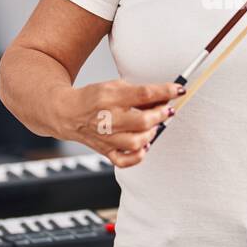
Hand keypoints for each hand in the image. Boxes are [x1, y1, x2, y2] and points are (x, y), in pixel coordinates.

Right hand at [52, 79, 178, 167]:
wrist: (67, 113)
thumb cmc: (93, 98)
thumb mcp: (114, 86)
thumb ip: (138, 92)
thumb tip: (165, 97)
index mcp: (110, 97)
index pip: (143, 94)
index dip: (165, 91)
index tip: (179, 90)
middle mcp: (108, 118)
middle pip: (142, 120)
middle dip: (160, 114)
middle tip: (167, 110)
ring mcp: (106, 137)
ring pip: (136, 141)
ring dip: (152, 133)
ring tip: (154, 126)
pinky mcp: (105, 150)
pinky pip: (124, 160)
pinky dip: (138, 155)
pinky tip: (144, 145)